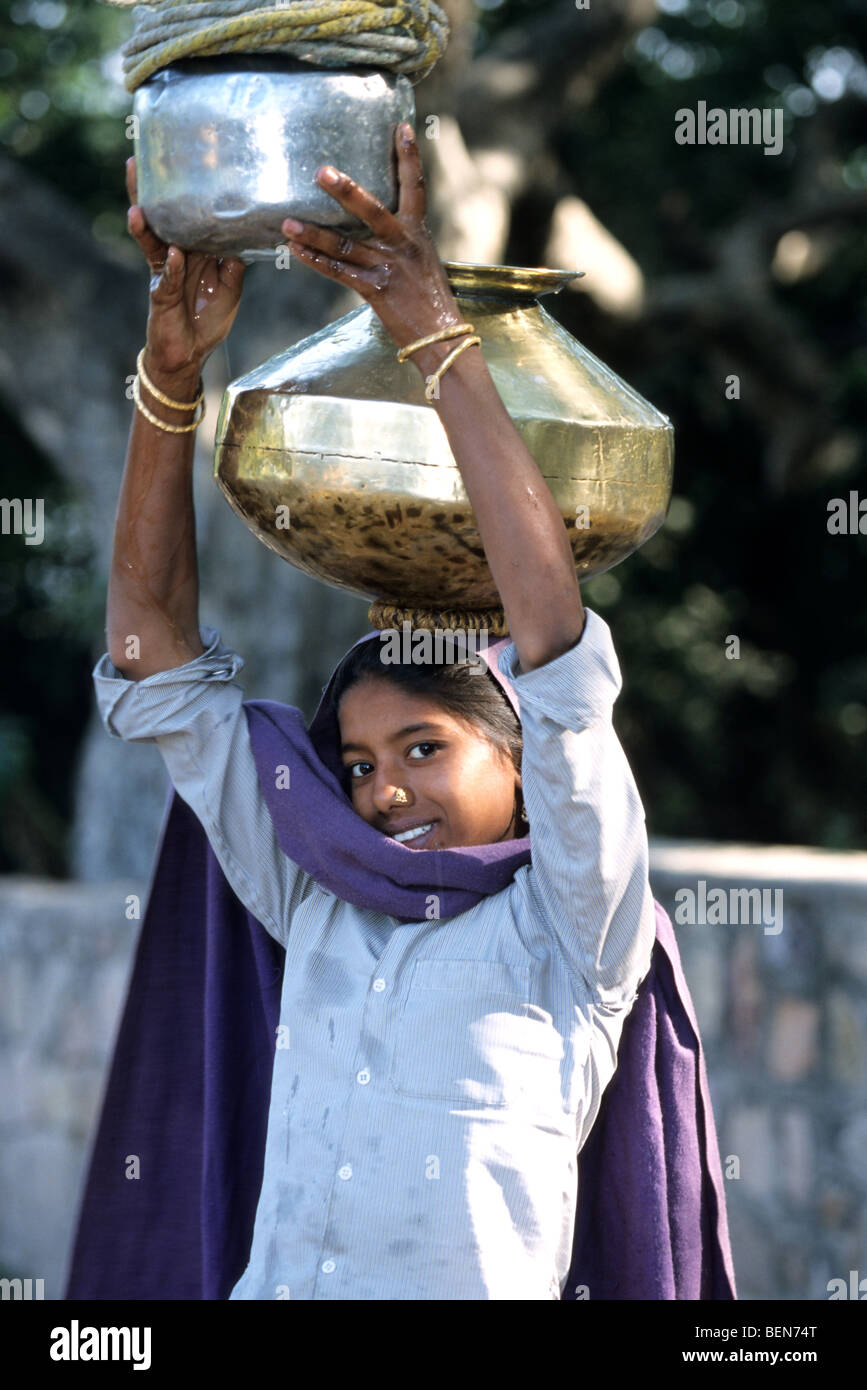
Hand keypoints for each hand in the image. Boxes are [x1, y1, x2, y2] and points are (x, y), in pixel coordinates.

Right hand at [126, 156, 245, 380]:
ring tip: (137, 205)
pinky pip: (166, 279)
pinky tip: (174, 255)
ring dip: (145, 225)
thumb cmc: (207, 317)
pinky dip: (172, 268)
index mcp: (191, 249)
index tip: (174, 162)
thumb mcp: (231, 286)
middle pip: (159, 218)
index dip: (177, 191)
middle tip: (137, 163)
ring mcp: (164, 273)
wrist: (191, 353)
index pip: (183, 214)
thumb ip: (236, 262)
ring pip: (151, 244)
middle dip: (146, 193)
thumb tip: (248, 237)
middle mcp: (173, 255)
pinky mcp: (162, 296)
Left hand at [280, 124, 464, 372]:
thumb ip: (400, 240)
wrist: (442, 337)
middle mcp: (404, 245)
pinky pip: (339, 273)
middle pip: (373, 210)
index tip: (401, 127)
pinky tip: (296, 250)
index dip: (409, 156)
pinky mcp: (376, 291)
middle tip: (321, 172)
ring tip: (287, 222)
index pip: (415, 187)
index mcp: (418, 233)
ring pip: (346, 245)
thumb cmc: (430, 301)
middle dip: (346, 191)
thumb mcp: (423, 261)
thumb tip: (372, 225)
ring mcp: (389, 267)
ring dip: (314, 234)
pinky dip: (315, 262)